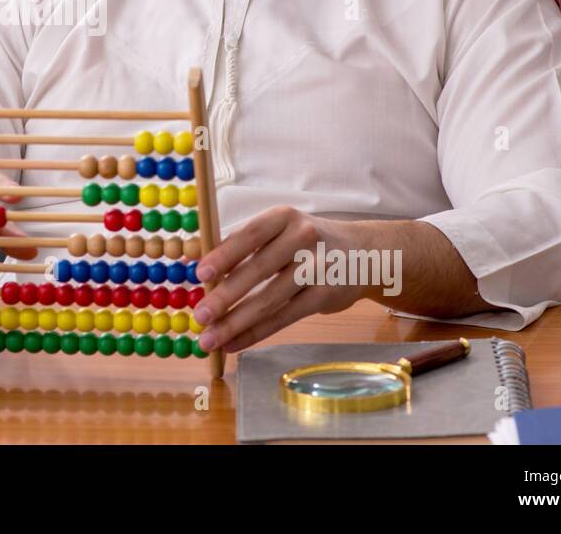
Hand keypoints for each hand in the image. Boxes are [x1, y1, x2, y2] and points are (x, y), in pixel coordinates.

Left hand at [192, 205, 371, 352]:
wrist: (363, 254)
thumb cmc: (306, 244)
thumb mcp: (280, 231)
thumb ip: (244, 247)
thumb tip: (198, 270)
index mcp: (283, 218)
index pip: (250, 234)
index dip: (224, 254)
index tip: (200, 273)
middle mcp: (302, 238)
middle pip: (257, 270)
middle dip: (224, 297)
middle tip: (199, 317)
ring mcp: (317, 267)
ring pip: (270, 300)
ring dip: (236, 323)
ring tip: (210, 339)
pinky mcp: (325, 295)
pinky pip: (284, 318)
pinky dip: (256, 333)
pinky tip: (235, 343)